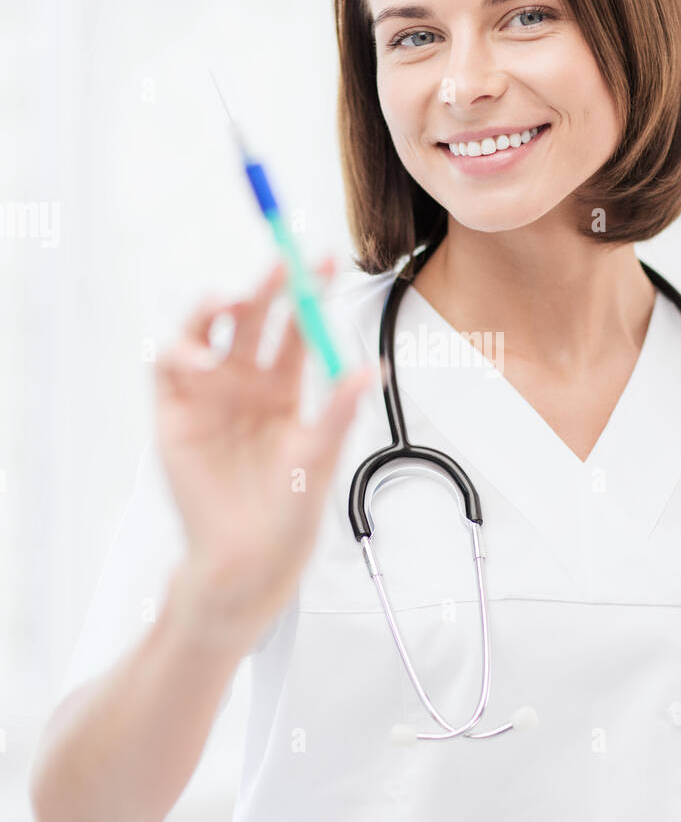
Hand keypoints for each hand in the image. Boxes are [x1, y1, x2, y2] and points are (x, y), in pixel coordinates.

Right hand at [154, 257, 373, 648]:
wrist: (248, 559)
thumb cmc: (288, 512)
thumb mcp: (319, 456)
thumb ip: (338, 411)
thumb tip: (372, 367)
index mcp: (282, 387)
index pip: (294, 326)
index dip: (307, 293)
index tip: (325, 263)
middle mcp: (243, 383)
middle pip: (250, 319)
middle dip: (265, 288)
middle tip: (281, 266)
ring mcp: (206, 396)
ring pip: (204, 333)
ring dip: (212, 310)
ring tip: (229, 303)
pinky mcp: (173, 416)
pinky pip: (167, 369)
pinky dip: (178, 353)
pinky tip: (200, 357)